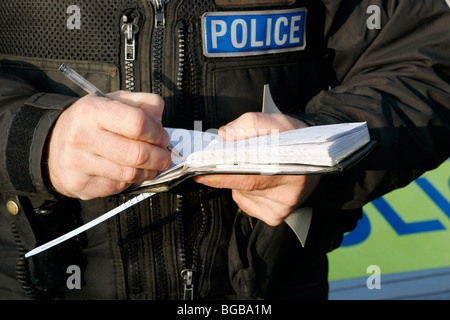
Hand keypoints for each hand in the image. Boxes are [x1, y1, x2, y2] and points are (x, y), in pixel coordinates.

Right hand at [48, 91, 171, 198]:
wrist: (51, 144)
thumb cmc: (89, 123)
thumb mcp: (113, 101)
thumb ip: (142, 103)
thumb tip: (160, 118)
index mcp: (92, 111)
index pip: (137, 124)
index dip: (157, 134)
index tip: (163, 138)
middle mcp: (82, 136)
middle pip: (137, 153)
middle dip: (160, 157)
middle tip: (165, 157)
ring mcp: (79, 163)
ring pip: (131, 174)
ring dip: (149, 172)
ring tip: (151, 165)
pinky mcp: (81, 184)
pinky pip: (119, 186)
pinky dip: (131, 181)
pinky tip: (128, 171)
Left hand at [194, 112, 319, 225]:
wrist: (315, 156)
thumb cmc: (294, 138)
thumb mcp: (275, 122)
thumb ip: (248, 125)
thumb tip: (225, 135)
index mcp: (289, 169)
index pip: (246, 177)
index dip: (219, 175)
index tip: (198, 172)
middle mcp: (287, 194)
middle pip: (241, 186)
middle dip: (225, 173)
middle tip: (220, 160)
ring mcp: (281, 209)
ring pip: (240, 195)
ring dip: (238, 181)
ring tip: (255, 167)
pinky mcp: (275, 217)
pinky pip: (245, 204)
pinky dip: (244, 192)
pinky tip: (259, 182)